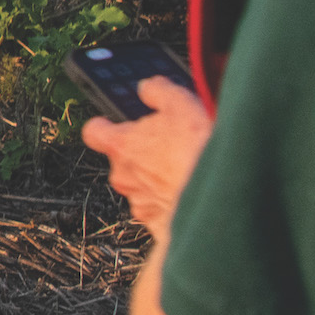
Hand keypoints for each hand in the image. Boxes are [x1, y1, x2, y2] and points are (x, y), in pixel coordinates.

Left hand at [81, 77, 213, 243]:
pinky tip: (194, 195)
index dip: (104, 126)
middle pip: (124, 162)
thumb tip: (147, 87)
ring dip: (160, 181)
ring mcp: (141, 205)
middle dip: (144, 155)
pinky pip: (163, 213)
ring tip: (188, 171)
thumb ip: (158, 91)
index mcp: (121, 146)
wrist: (220, 199)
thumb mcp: (180, 104)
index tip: (112, 123)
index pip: (94, 133)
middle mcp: (124, 178)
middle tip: (171, 147)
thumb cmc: (196, 150)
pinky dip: (174, 205)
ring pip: (143, 188)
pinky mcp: (160, 227)